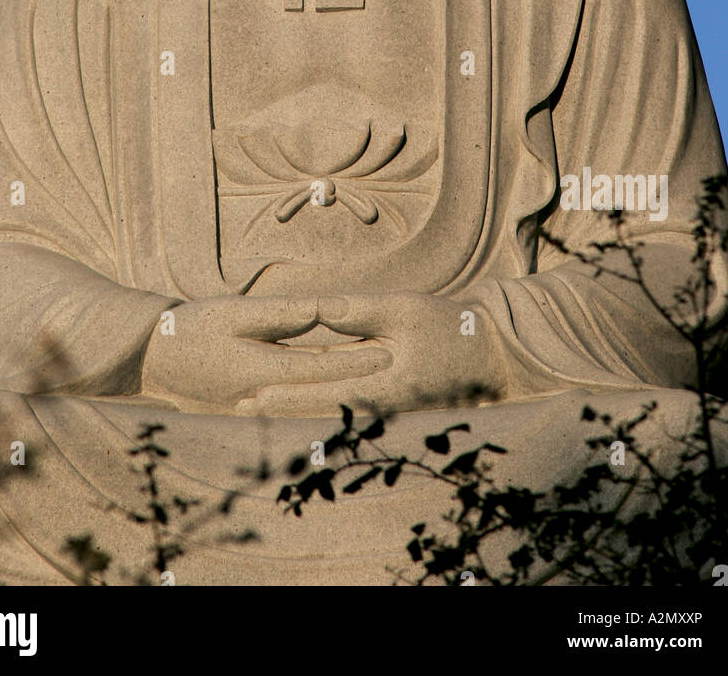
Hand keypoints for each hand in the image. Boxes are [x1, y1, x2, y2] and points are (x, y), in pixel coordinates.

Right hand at [141, 295, 391, 412]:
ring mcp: (254, 409)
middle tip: (400, 370)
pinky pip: (294, 406)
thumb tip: (319, 310)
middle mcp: (260, 397)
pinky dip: (320, 398)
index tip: (389, 353)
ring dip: (343, 393)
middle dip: (360, 382)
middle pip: (321, 392)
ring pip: (310, 404)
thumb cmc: (192, 327)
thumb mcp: (232, 311)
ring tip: (380, 381)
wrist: (153, 360)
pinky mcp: (250, 411)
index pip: (319, 367)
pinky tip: (339, 392)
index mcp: (257, 370)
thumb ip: (277, 314)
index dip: (356, 361)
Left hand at [238, 293, 506, 416]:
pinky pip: (347, 412)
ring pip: (330, 417)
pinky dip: (317, 409)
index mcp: (384, 388)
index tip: (252, 398)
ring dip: (293, 414)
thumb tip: (319, 311)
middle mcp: (381, 410)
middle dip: (279, 413)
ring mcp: (386, 414)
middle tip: (237, 410)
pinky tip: (295, 406)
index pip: (324, 396)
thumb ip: (361, 313)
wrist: (490, 356)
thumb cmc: (450, 328)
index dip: (286, 398)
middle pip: (319, 415)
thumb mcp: (406, 310)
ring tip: (254, 411)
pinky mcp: (390, 409)